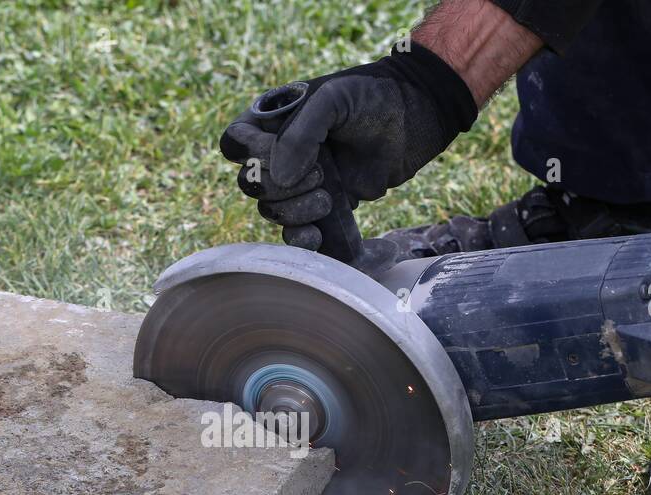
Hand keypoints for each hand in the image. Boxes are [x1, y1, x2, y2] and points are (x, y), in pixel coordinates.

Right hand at [219, 42, 476, 250]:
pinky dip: (302, 240)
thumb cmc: (373, 97)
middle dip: (280, 188)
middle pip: (251, 185)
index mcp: (272, 120)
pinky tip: (316, 235)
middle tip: (320, 173)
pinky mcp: (323, 206)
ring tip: (328, 197)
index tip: (279, 152)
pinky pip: (298, 233)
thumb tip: (277, 177)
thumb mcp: (333, 100)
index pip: (234, 144)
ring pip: (273, 212)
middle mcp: (279, 152)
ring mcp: (300, 182)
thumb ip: (300, 133)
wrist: (416, 117)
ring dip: (295, 212)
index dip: (250, 155)